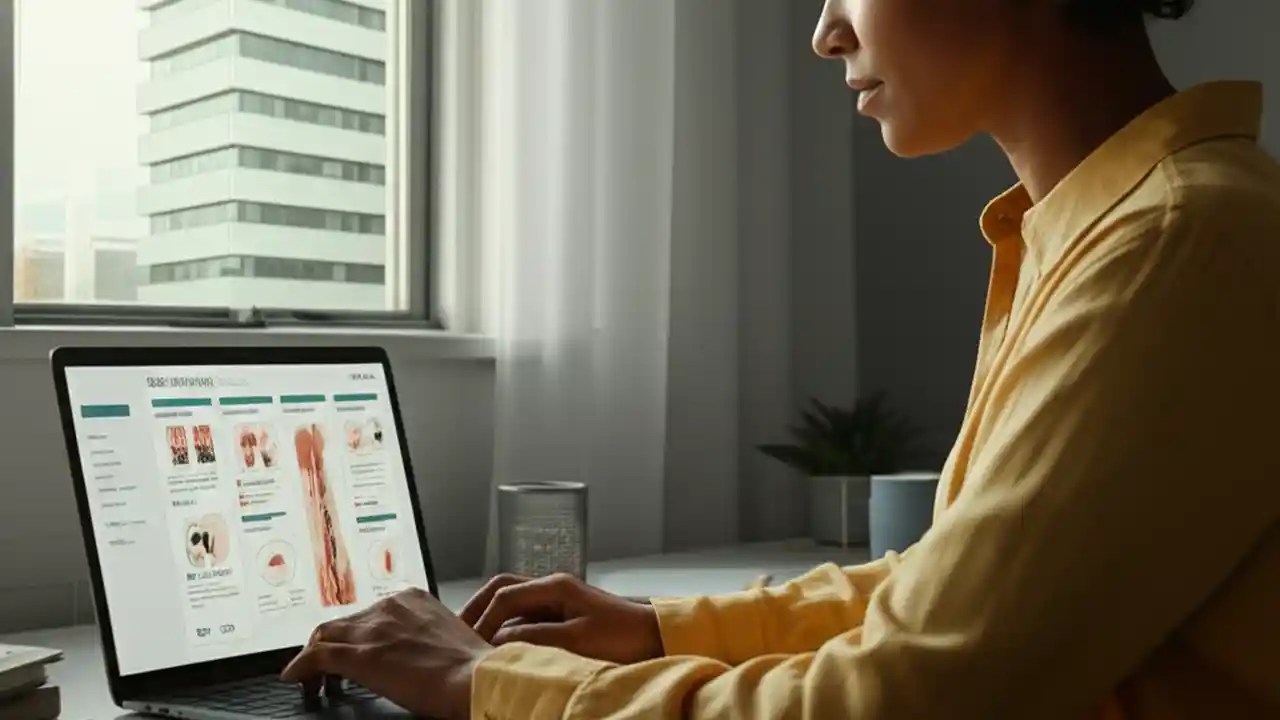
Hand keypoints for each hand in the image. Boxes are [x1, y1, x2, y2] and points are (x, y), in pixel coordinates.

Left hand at [281, 588, 491, 719]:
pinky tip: (296, 679)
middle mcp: (389, 607)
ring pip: (325, 636)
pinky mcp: (360, 656)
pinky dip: (301, 668)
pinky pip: (317, 657)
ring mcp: (372, 630)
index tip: (354, 647)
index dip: (356, 633)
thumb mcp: (449, 638)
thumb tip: (418, 655)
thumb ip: (426, 636)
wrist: (474, 678)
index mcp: (413, 599)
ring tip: (312, 678)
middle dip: (331, 643)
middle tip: (326, 667)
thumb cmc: (471, 666)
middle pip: (344, 623)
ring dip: (314, 657)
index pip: (369, 613)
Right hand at [460, 573, 662, 664]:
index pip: (504, 595)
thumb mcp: (576, 639)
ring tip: (474, 639)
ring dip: (492, 616)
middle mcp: (554, 586)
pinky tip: (502, 644)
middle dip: (478, 607)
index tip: (470, 643)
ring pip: (513, 600)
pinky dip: (509, 625)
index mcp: (555, 585)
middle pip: (503, 588)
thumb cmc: (621, 637)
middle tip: (458, 630)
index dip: (483, 619)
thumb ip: (535, 636)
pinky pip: (527, 614)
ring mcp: (559, 598)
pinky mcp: (565, 613)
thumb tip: (498, 640)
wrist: (655, 638)